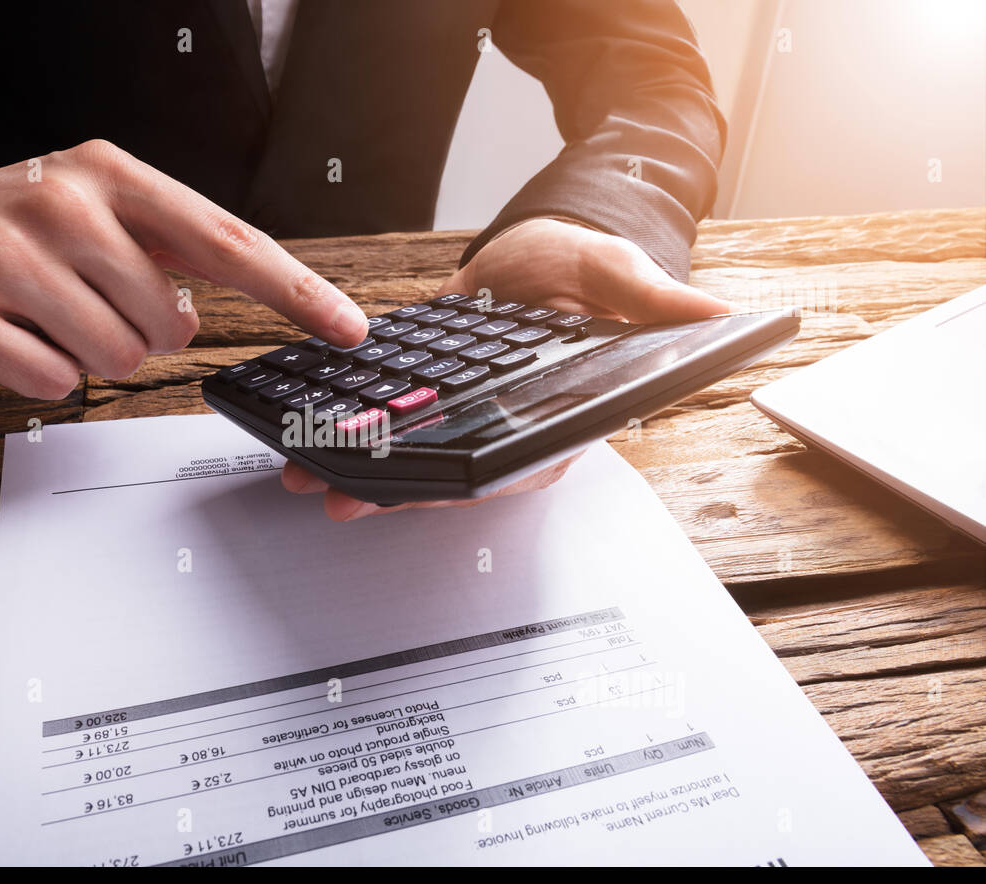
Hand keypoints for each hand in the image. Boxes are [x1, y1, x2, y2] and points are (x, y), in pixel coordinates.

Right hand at [0, 140, 368, 398]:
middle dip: (139, 333)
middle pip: (167, 325)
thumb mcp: (92, 205)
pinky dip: (42, 375)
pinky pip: (53, 382)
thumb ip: (170, 245)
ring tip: (44, 315)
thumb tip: (249, 293)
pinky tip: (10, 336)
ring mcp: (6, 259)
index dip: (296, 292)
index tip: (348, 329)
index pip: (228, 240)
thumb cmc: (8, 224)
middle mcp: (61, 205)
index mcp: (108, 174)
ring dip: (90, 354)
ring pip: (115, 358)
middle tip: (85, 302)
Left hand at [283, 218, 740, 519]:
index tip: (416, 493)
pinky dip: (353, 429)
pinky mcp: (432, 393)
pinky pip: (391, 420)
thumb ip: (651, 299)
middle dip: (394, 491)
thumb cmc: (584, 265)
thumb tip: (716, 316)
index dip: (463, 483)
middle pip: (450, 473)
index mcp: (557, 416)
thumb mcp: (615, 272)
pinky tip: (310, 435)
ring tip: (306, 476)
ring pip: (414, 456)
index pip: (510, 464)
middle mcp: (509, 427)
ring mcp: (466, 415)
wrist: (540, 244)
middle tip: (342, 500)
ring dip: (361, 469)